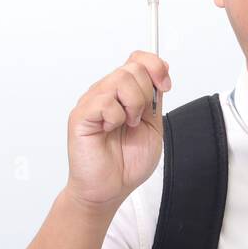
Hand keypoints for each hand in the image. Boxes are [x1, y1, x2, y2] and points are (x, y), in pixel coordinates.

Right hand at [65, 51, 170, 211]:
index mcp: (124, 94)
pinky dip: (116, 118)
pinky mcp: (81, 115)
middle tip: (139, 119)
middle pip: (133, 68)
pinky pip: (105, 101)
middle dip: (147, 95)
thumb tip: (161, 72)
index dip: (155, 66)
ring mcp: (92, 102)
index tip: (166, 86)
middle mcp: (106, 93)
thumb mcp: (153, 127)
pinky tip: (110, 130)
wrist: (110, 189)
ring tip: (127, 125)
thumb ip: (155, 100)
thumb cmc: (127, 163)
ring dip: (133, 106)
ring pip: (121, 80)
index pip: (138, 59)